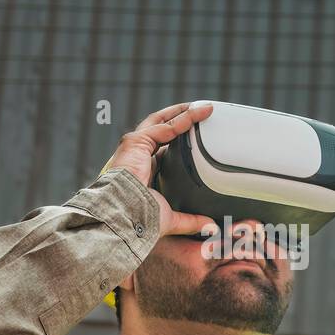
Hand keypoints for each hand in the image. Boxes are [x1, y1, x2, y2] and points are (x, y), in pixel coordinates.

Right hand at [105, 101, 218, 235]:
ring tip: (203, 108)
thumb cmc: (140, 219)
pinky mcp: (135, 142)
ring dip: (184, 114)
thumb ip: (190, 220)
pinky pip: (165, 125)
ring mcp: (134, 146)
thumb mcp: (170, 218)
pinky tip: (199, 114)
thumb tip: (208, 226)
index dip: (179, 139)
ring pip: (162, 122)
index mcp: (143, 170)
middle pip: (161, 129)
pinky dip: (183, 118)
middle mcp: (137, 155)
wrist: (125, 215)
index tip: (198, 135)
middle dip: (181, 119)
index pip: (162, 147)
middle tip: (202, 113)